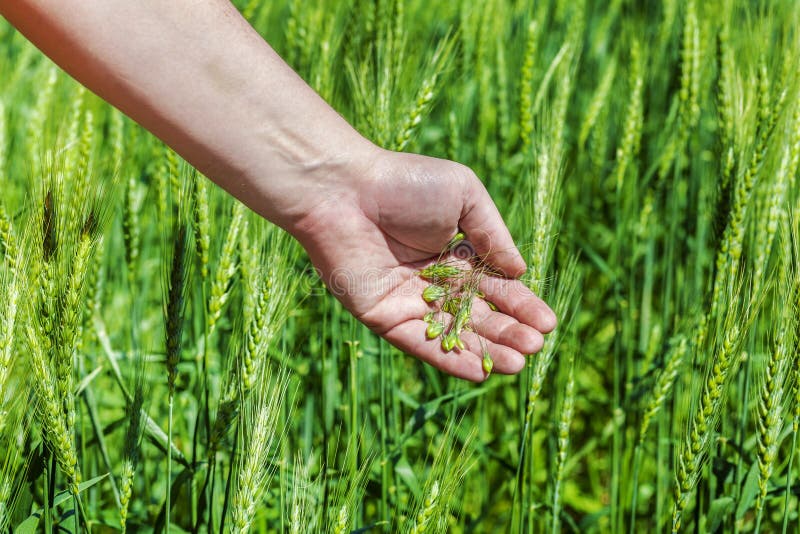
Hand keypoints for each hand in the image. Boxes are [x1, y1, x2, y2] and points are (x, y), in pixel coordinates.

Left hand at [292, 147, 556, 381]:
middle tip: (536, 347)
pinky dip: (449, 360)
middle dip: (508, 331)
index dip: (521, 305)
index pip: (495, 286)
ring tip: (520, 364)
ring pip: (454, 334)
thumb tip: (520, 270)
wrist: (345, 191)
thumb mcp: (464, 195)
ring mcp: (408, 302)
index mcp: (455, 253)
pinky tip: (480, 372)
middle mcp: (433, 282)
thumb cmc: (405, 184)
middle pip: (478, 314)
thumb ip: (493, 234)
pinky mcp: (384, 318)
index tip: (547, 323)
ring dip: (487, 351)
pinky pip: (421, 344)